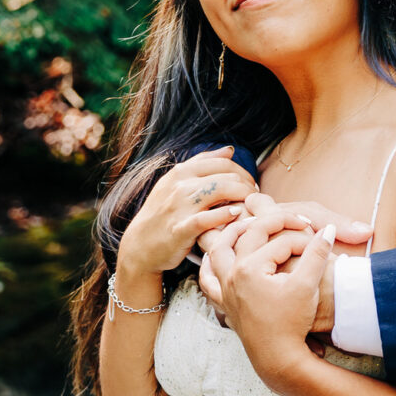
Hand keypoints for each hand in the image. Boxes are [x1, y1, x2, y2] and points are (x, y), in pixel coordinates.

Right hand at [116, 147, 255, 278]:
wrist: (140, 245)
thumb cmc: (163, 214)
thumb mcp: (176, 183)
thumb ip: (203, 164)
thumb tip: (230, 150)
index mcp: (181, 172)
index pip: (223, 162)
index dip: (243, 173)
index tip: (250, 185)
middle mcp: (180, 185)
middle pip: (227, 176)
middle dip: (247, 186)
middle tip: (255, 198)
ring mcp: (180, 207)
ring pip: (221, 190)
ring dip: (242, 197)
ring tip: (251, 206)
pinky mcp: (181, 229)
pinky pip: (209, 218)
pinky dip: (226, 215)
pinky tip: (236, 216)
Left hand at [199, 224, 336, 392]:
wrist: (279, 359)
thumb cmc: (293, 323)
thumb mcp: (308, 285)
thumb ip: (317, 253)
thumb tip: (328, 230)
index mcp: (250, 268)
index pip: (280, 242)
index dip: (304, 240)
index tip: (319, 244)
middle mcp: (231, 275)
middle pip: (249, 235)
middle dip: (272, 223)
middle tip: (291, 219)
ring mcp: (225, 289)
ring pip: (219, 251)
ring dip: (232, 234)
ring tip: (247, 224)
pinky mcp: (225, 303)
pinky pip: (209, 279)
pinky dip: (211, 265)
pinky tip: (217, 258)